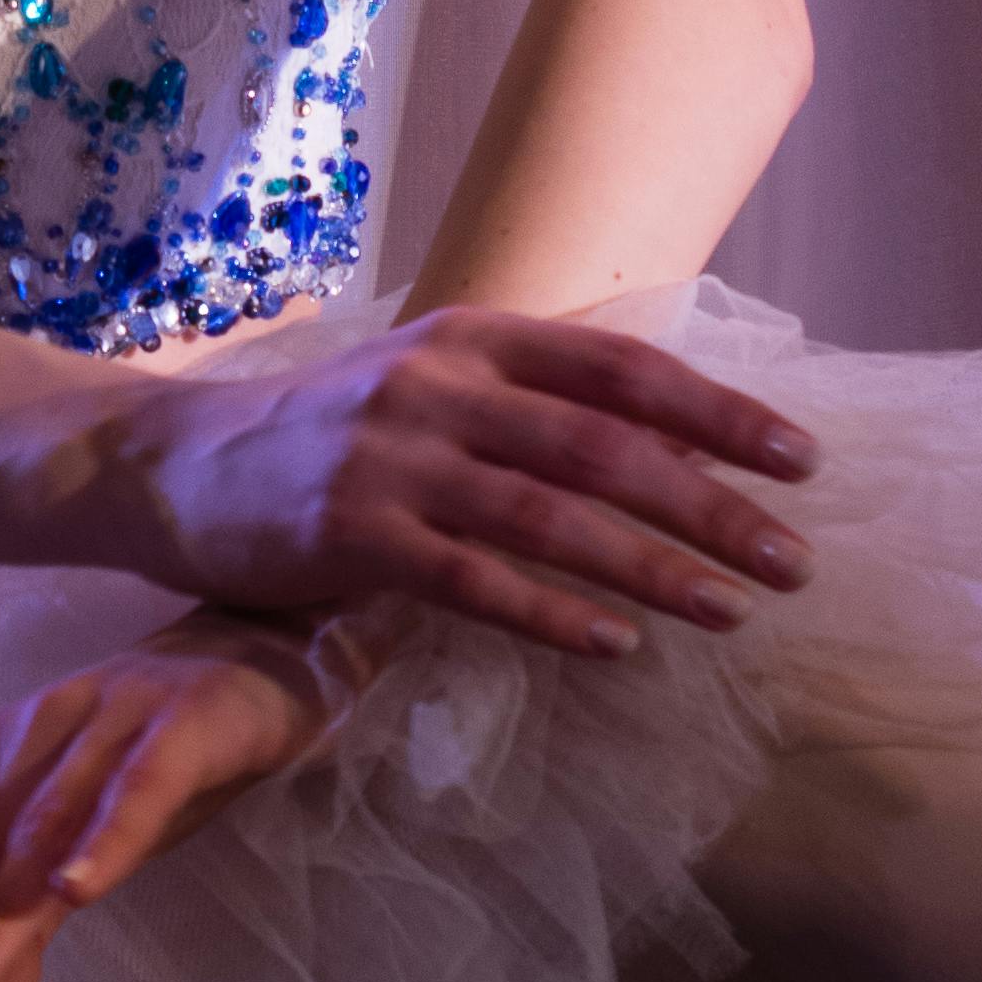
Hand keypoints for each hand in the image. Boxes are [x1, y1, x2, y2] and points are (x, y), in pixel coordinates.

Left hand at [0, 611, 368, 981]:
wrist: (267, 648)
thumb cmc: (156, 752)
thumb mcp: (86, 838)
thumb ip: (28, 922)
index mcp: (6, 749)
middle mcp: (43, 728)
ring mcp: (112, 720)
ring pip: (46, 829)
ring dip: (5, 916)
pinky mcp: (184, 727)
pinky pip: (138, 787)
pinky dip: (104, 838)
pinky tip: (77, 891)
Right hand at [76, 303, 819, 655]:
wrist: (181, 463)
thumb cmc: (331, 430)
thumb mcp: (431, 380)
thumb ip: (531, 396)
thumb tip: (674, 438)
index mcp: (469, 336)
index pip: (618, 366)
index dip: (716, 412)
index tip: (800, 460)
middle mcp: (437, 385)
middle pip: (601, 444)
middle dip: (709, 504)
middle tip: (793, 562)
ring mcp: (391, 457)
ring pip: (548, 513)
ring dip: (652, 566)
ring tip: (730, 612)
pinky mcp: (351, 533)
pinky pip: (471, 579)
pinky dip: (551, 612)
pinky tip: (615, 645)